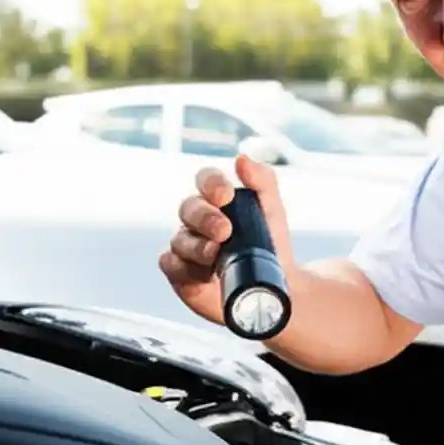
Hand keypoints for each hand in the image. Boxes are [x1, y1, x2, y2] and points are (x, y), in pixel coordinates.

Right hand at [159, 154, 294, 325]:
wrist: (274, 285)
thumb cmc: (270, 244)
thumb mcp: (272, 209)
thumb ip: (262, 180)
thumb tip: (241, 159)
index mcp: (216, 198)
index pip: (205, 179)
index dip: (211, 184)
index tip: (226, 195)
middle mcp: (197, 219)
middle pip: (188, 208)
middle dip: (205, 218)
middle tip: (225, 231)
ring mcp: (185, 245)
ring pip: (179, 239)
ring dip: (197, 246)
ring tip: (216, 255)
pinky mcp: (179, 272)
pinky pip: (170, 264)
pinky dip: (183, 268)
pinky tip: (202, 274)